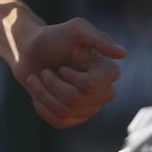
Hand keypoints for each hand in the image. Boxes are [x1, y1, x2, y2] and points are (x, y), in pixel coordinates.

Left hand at [11, 18, 125, 128]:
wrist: (28, 52)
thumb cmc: (54, 37)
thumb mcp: (75, 29)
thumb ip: (98, 38)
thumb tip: (123, 54)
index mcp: (107, 71)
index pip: (92, 85)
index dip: (72, 78)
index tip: (61, 67)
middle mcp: (103, 91)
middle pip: (77, 99)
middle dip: (53, 85)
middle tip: (44, 72)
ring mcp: (89, 106)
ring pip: (65, 111)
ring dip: (43, 93)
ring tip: (37, 79)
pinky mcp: (73, 117)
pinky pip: (59, 121)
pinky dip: (42, 107)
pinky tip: (38, 94)